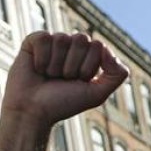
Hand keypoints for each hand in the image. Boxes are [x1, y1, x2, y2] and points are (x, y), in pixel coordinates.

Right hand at [0, 32, 128, 150]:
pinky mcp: (33, 42)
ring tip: (48, 76)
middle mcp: (70, 46)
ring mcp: (52, 42)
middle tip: (62, 80)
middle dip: (72, 66)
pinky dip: (41, 58)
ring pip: (62, 39)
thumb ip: (117, 74)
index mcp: (87, 56)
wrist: (34, 113)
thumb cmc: (63, 104)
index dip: (88, 67)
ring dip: (55, 65)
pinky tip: (37, 69)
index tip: (77, 82)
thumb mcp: (97, 94)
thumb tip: (106, 48)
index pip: (98, 46)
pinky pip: (44, 38)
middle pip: (81, 39)